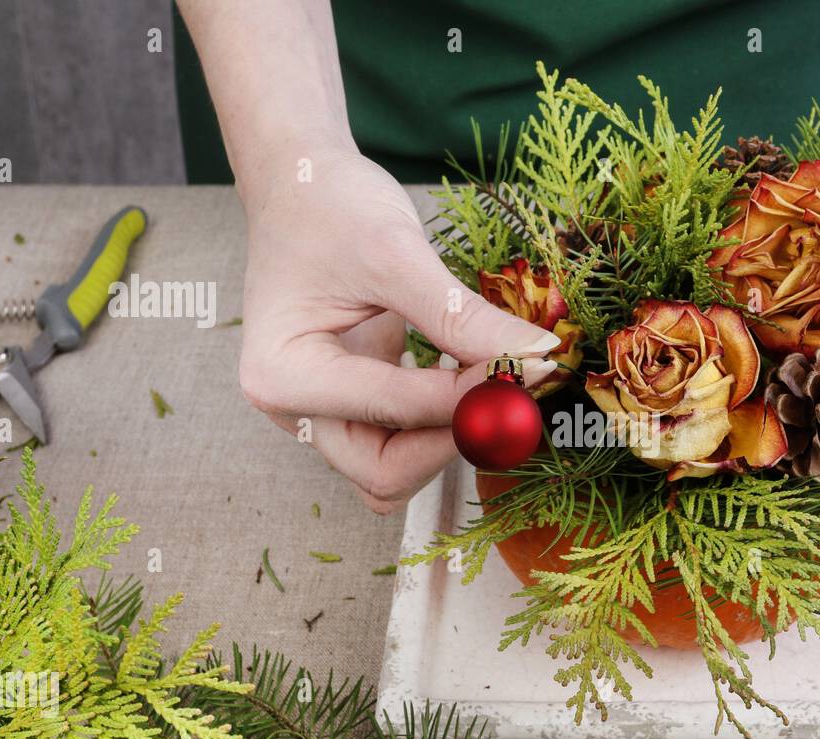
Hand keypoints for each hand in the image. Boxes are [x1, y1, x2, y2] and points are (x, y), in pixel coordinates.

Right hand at [237, 147, 560, 512]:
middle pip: (386, 473)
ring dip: (449, 440)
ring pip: (396, 473)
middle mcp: (292, 411)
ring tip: (490, 378)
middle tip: (513, 386)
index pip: (397, 413)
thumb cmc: (328, 206)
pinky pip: (401, 446)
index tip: (532, 365)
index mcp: (282, 376)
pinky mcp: (349, 410)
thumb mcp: (396, 252)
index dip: (471, 396)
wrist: (301, 185)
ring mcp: (320, 415)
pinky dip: (442, 425)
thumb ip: (461, 316)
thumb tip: (536, 355)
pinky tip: (466, 375)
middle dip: (454, 439)